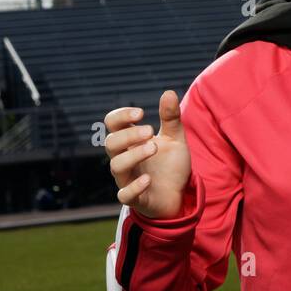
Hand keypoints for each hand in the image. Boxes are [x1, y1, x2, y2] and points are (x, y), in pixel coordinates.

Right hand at [104, 90, 192, 218]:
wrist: (179, 194)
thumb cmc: (170, 164)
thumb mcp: (175, 138)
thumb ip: (171, 118)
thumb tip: (168, 92)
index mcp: (130, 141)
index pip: (112, 123)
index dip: (121, 115)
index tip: (141, 113)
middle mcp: (124, 158)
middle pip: (110, 143)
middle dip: (128, 135)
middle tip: (150, 131)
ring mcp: (127, 178)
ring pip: (116, 166)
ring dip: (134, 155)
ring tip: (153, 147)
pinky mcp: (135, 198)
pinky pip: (124, 195)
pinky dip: (134, 186)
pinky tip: (148, 178)